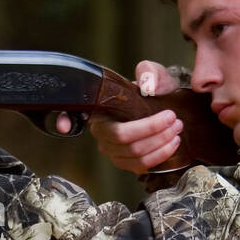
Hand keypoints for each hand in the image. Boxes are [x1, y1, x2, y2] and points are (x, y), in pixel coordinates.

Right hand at [56, 60, 183, 175]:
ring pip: (135, 154)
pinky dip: (160, 156)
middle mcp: (103, 135)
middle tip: (173, 118)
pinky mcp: (127, 163)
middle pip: (124, 139)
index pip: (79, 117)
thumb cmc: (152, 90)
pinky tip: (172, 144)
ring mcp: (114, 152)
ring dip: (160, 143)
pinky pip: (141, 166)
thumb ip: (150, 72)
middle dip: (152, 129)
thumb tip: (147, 85)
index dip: (67, 121)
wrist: (165, 106)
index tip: (63, 124)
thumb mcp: (152, 73)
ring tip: (176, 129)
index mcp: (100, 111)